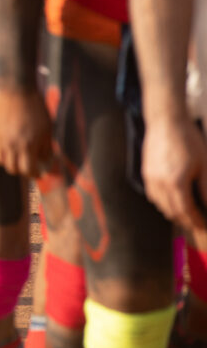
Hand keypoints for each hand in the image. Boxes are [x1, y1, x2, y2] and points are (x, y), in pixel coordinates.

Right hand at [0, 87, 52, 178]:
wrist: (16, 88)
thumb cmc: (35, 107)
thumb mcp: (47, 129)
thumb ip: (46, 148)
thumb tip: (44, 161)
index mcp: (27, 145)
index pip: (28, 170)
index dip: (34, 173)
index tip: (38, 172)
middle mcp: (10, 144)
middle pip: (12, 168)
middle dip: (21, 169)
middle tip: (26, 165)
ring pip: (0, 159)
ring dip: (8, 160)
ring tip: (16, 155)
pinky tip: (5, 145)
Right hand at [141, 117, 206, 232]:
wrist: (166, 121)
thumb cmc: (188, 140)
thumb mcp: (205, 164)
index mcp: (176, 183)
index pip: (186, 211)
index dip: (195, 221)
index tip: (203, 225)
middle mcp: (160, 183)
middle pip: (171, 211)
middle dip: (184, 220)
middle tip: (196, 223)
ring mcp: (150, 178)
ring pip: (160, 204)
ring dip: (172, 212)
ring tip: (184, 214)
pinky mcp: (145, 172)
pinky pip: (152, 194)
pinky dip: (161, 202)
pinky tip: (170, 199)